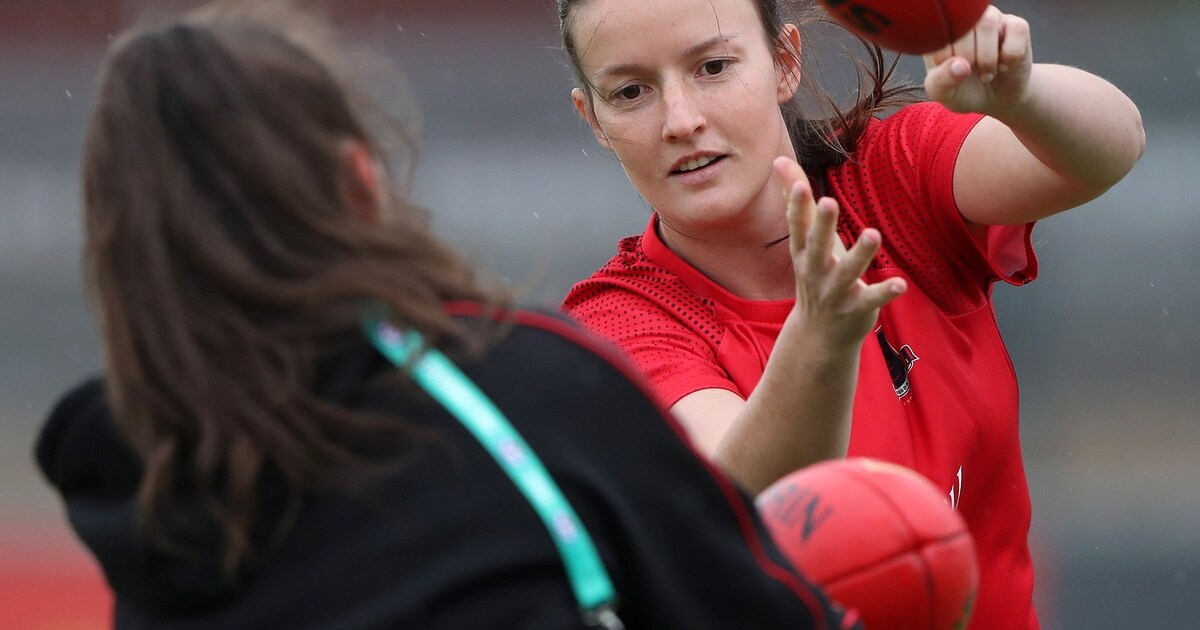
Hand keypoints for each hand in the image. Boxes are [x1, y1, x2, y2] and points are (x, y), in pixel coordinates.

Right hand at [773, 157, 905, 349]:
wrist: (819, 334)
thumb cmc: (815, 273)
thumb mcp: (803, 240)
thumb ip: (794, 200)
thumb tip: (779, 160)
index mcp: (802, 252)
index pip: (798, 226)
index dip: (797, 206)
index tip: (799, 184)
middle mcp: (815, 271)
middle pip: (817, 246)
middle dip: (822, 225)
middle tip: (828, 202)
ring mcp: (835, 291)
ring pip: (847, 271)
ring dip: (859, 254)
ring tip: (873, 233)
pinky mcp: (856, 309)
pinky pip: (870, 299)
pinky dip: (884, 292)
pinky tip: (900, 284)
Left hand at [923, 6, 1032, 114]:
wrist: (997, 99)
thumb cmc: (965, 91)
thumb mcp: (946, 94)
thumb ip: (942, 81)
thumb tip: (959, 65)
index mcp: (941, 34)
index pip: (938, 35)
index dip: (946, 61)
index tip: (952, 75)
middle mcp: (965, 21)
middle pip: (964, 27)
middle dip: (968, 60)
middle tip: (973, 75)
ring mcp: (991, 19)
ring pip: (988, 23)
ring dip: (988, 58)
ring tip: (987, 73)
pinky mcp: (1016, 25)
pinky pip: (1017, 30)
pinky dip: (1011, 55)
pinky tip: (1005, 65)